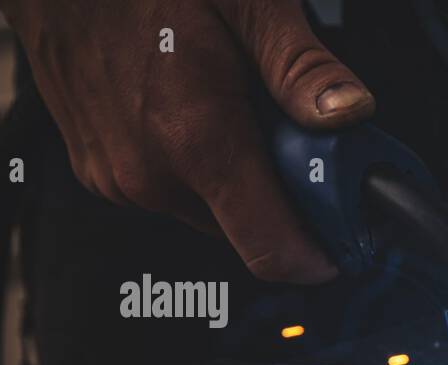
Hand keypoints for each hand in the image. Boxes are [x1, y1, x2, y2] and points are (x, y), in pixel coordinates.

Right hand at [0, 0, 375, 282]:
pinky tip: (194, 113)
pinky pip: (170, 192)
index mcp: (197, 140)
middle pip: (249, 232)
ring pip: (211, 214)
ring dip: (238, 182)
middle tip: (290, 140)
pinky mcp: (97, 173)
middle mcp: (152, 175)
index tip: (343, 241)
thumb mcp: (246, 2)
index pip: (273, 252)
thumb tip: (350, 113)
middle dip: (282, 199)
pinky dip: (195, 169)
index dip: (319, 257)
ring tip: (235, 113)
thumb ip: (299, 66)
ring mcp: (118, 179)